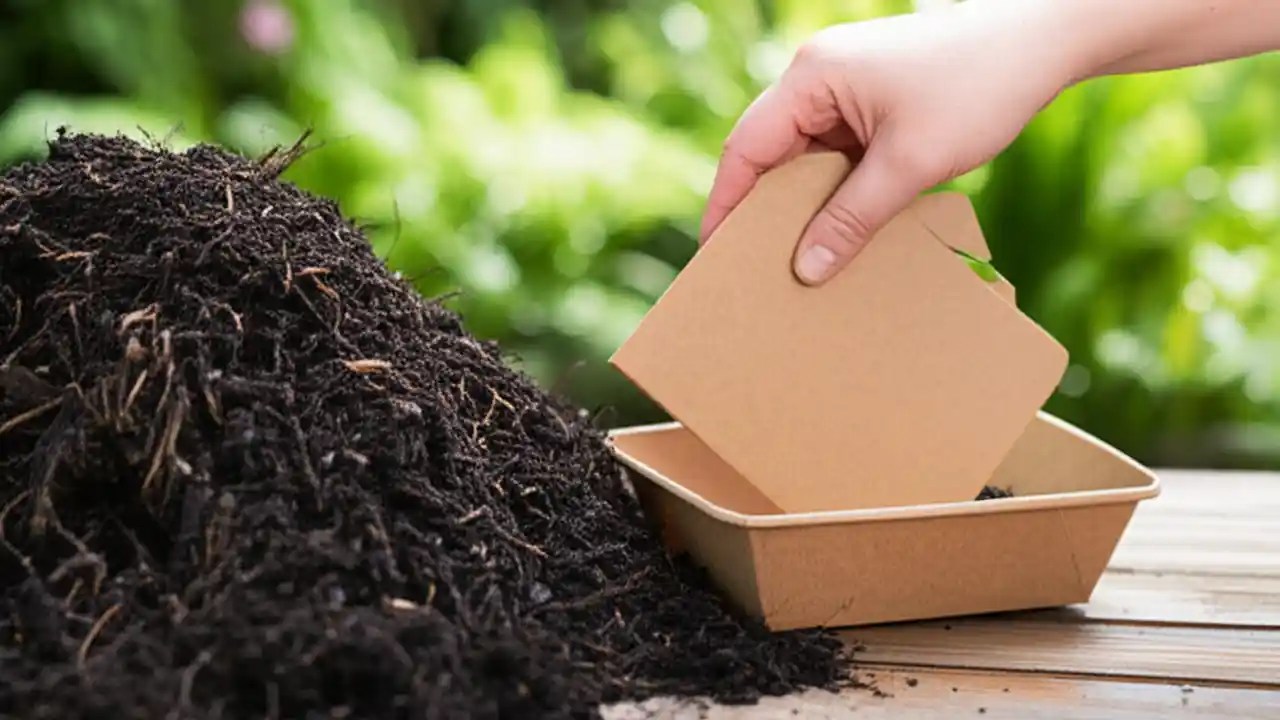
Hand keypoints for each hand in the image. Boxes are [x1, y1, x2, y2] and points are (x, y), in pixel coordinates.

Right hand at [700, 1, 1078, 285]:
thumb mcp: (909, 164)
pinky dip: (838, 189)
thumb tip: (806, 270)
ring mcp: (846, 85)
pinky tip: (845, 229)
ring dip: (806, 204)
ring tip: (800, 258)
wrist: (1044, 42)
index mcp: (812, 77)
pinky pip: (838, 151)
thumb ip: (852, 219)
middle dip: (765, 210)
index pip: (747, 147)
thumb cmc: (979, 88)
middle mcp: (818, 75)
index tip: (715, 254)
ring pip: (806, 156)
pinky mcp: (873, 98)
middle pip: (771, 152)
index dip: (727, 204)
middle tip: (756, 269)